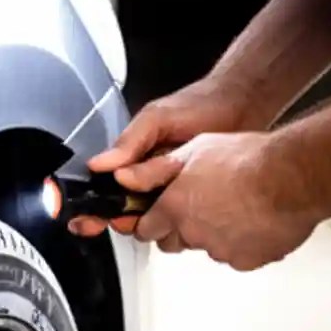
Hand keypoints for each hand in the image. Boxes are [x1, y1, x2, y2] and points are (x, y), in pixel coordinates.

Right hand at [70, 75, 267, 236]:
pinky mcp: (193, 198)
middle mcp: (147, 178)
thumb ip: (129, 142)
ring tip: (154, 222)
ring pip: (151, 218)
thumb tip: (98, 165)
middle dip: (119, 220)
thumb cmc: (198, 105)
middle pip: (124, 210)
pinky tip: (178, 226)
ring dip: (148, 225)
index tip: (88, 221)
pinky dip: (175, 224)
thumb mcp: (156, 119)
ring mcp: (170, 190)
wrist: (242, 105)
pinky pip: (178, 217)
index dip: (93, 208)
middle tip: (127, 222)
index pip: (104, 189)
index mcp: (130, 160)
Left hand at [118, 132, 319, 270]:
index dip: (151, 222)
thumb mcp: (193, 151)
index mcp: (174, 208)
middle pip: (173, 242)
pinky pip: (237, 256)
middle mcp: (192, 233)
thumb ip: (153, 170)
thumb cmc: (246, 159)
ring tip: (236, 207)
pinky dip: (243, 243)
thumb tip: (121, 178)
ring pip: (207, 248)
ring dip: (214, 233)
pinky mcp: (246, 260)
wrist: (293, 177)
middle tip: (201, 206)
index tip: (158, 215)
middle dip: (180, 229)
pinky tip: (255, 220)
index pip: (146, 229)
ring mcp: (220, 250)